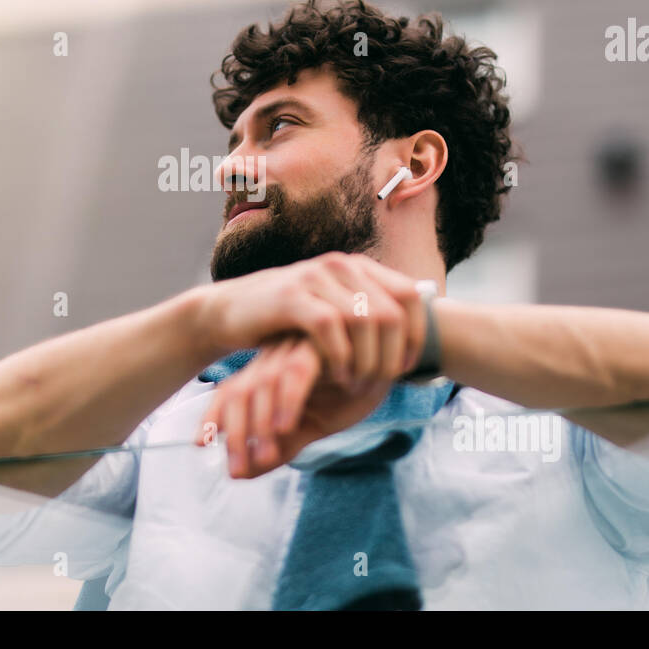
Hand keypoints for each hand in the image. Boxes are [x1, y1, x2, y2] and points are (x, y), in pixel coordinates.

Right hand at [193, 252, 427, 394]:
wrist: (232, 312)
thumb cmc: (289, 321)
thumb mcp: (334, 311)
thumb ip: (369, 315)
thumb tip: (416, 335)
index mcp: (359, 267)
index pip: (411, 296)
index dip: (415, 335)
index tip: (403, 367)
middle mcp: (341, 265)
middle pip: (392, 313)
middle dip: (390, 356)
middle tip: (378, 383)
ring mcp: (316, 277)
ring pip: (365, 320)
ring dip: (366, 360)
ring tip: (356, 382)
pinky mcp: (292, 296)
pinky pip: (331, 327)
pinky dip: (340, 357)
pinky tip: (335, 375)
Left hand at [194, 333, 406, 478]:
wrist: (392, 358)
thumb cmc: (348, 390)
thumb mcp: (311, 425)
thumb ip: (280, 446)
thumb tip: (240, 475)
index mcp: (269, 375)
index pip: (230, 394)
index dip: (214, 418)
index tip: (201, 445)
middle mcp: (277, 360)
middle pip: (241, 391)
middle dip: (235, 433)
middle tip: (238, 469)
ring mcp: (298, 350)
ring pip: (265, 383)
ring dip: (261, 423)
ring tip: (264, 456)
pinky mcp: (321, 344)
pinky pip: (298, 369)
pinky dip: (290, 397)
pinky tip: (290, 424)